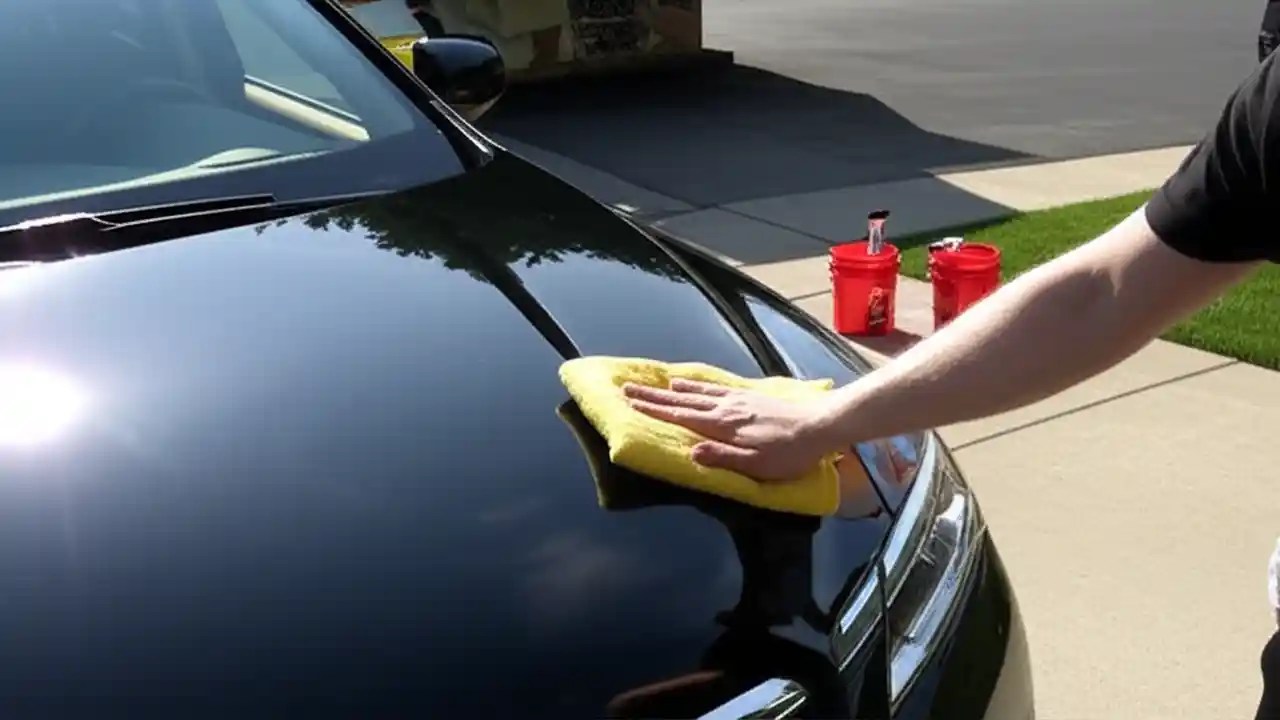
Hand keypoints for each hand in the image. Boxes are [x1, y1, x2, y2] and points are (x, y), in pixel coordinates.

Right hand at [622, 378, 839, 481]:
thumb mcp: (757, 465)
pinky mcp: (750, 396)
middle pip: (683, 400)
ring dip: (673, 389)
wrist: (821, 424)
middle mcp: (726, 408)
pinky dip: (698, 385)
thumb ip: (723, 457)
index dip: (654, 410)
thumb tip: (691, 451)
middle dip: (654, 396)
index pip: (681, 417)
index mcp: (724, 426)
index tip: (629, 403)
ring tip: (657, 384)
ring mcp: (738, 399)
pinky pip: (715, 387)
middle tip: (628, 388)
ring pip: (698, 392)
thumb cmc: (790, 453)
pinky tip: (693, 383)